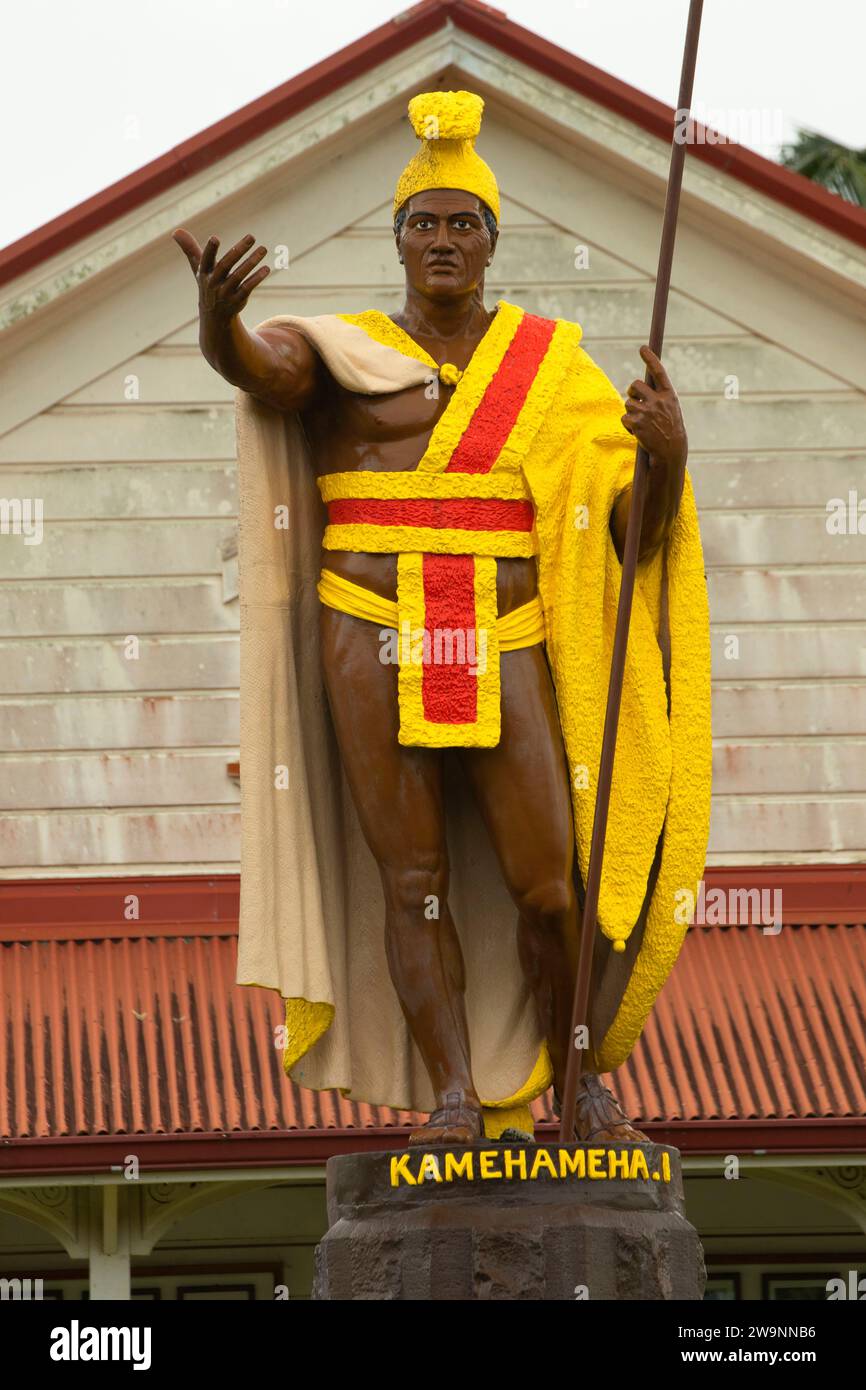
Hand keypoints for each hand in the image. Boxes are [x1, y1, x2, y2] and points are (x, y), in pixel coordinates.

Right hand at [172, 229, 270, 350]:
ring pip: (239, 276)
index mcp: (203, 273)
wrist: (214, 315)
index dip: (210, 250)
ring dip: (252, 262)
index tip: (215, 238)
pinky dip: (257, 278)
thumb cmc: (207, 284)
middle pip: (226, 265)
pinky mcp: (237, 301)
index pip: (205, 260)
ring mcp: (225, 293)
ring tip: (263, 249)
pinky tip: (266, 268)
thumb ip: (190, 249)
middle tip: (252, 237)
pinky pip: (247, 288)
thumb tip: (175, 231)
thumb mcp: (198, 268)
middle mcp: (213, 283)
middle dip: (238, 250)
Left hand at [621, 345, 686, 471]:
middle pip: (635, 385)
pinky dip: (628, 426)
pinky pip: (624, 418)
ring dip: (631, 412)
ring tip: (641, 423)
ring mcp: (647, 411)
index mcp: (669, 395)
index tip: (643, 348)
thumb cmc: (670, 430)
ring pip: (628, 403)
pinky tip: (638, 432)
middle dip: (631, 391)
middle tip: (635, 399)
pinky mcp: (637, 423)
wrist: (670, 451)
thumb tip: (640, 386)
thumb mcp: (670, 410)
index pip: (659, 372)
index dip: (650, 359)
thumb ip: (658, 397)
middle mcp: (658, 401)